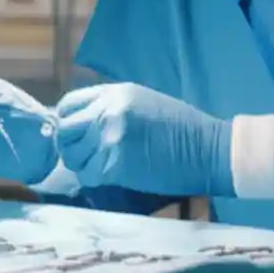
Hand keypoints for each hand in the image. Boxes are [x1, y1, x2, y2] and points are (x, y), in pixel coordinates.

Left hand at [55, 83, 233, 196]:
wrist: (208, 150)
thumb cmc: (181, 128)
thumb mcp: (142, 102)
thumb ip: (110, 108)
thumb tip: (82, 124)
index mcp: (114, 94)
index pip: (68, 105)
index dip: (66, 122)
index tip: (74, 135)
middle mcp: (107, 111)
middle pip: (65, 131)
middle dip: (69, 146)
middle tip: (84, 156)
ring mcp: (110, 137)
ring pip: (72, 156)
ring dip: (81, 164)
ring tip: (99, 167)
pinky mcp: (116, 164)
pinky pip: (88, 175)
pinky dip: (94, 178)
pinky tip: (110, 176)